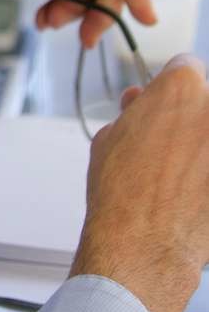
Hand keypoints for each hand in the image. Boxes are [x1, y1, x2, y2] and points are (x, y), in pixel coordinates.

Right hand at [71, 54, 208, 311]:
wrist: (143, 245)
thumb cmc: (123, 191)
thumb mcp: (112, 135)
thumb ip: (135, 111)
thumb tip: (141, 104)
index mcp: (183, 87)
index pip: (186, 66)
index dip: (170, 86)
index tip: (163, 103)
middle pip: (206, 100)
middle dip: (190, 115)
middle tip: (169, 140)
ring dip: (201, 147)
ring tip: (180, 175)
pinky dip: (206, 178)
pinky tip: (193, 193)